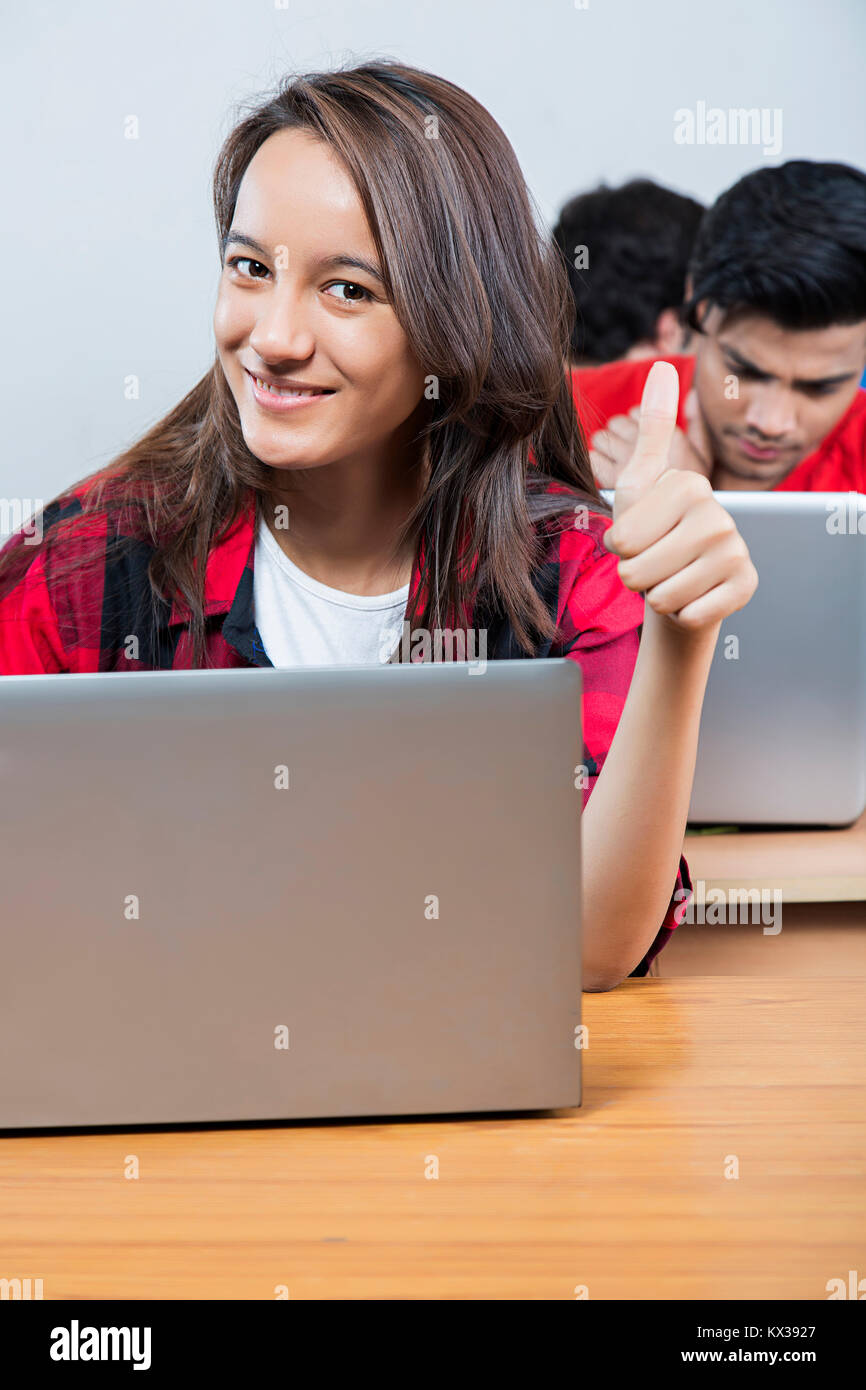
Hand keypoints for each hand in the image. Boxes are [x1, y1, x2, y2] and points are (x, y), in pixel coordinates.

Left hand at [602, 361, 757, 631]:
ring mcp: (736, 552)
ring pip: (663, 596)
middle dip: (636, 576)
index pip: (621, 541)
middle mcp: (720, 514)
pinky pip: (687, 615)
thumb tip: (660, 368)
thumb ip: (648, 430)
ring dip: (658, 594)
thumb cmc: (653, 531)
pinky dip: (681, 613)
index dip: (619, 549)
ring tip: (671, 576)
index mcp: (688, 484)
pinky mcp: (745, 587)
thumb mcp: (639, 481)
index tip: (639, 537)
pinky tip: (693, 594)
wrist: (683, 578)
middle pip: (638, 571)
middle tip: (654, 562)